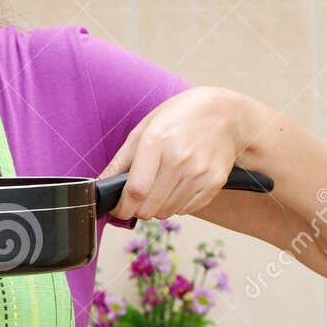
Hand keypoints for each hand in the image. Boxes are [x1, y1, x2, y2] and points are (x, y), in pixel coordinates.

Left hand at [99, 87, 251, 220]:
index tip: (118, 208)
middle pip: (149, 208)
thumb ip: (121, 160)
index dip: (122, 207)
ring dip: (158, 206)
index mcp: (157, 141)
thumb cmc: (179, 118)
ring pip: (166, 212)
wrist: (226, 114)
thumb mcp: (145, 128)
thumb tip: (101, 185)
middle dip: (137, 209)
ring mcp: (199, 173)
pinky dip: (177, 204)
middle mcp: (180, 159)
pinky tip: (180, 184)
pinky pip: (186, 210)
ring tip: (162, 185)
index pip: (136, 191)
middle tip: (139, 197)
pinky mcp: (214, 183)